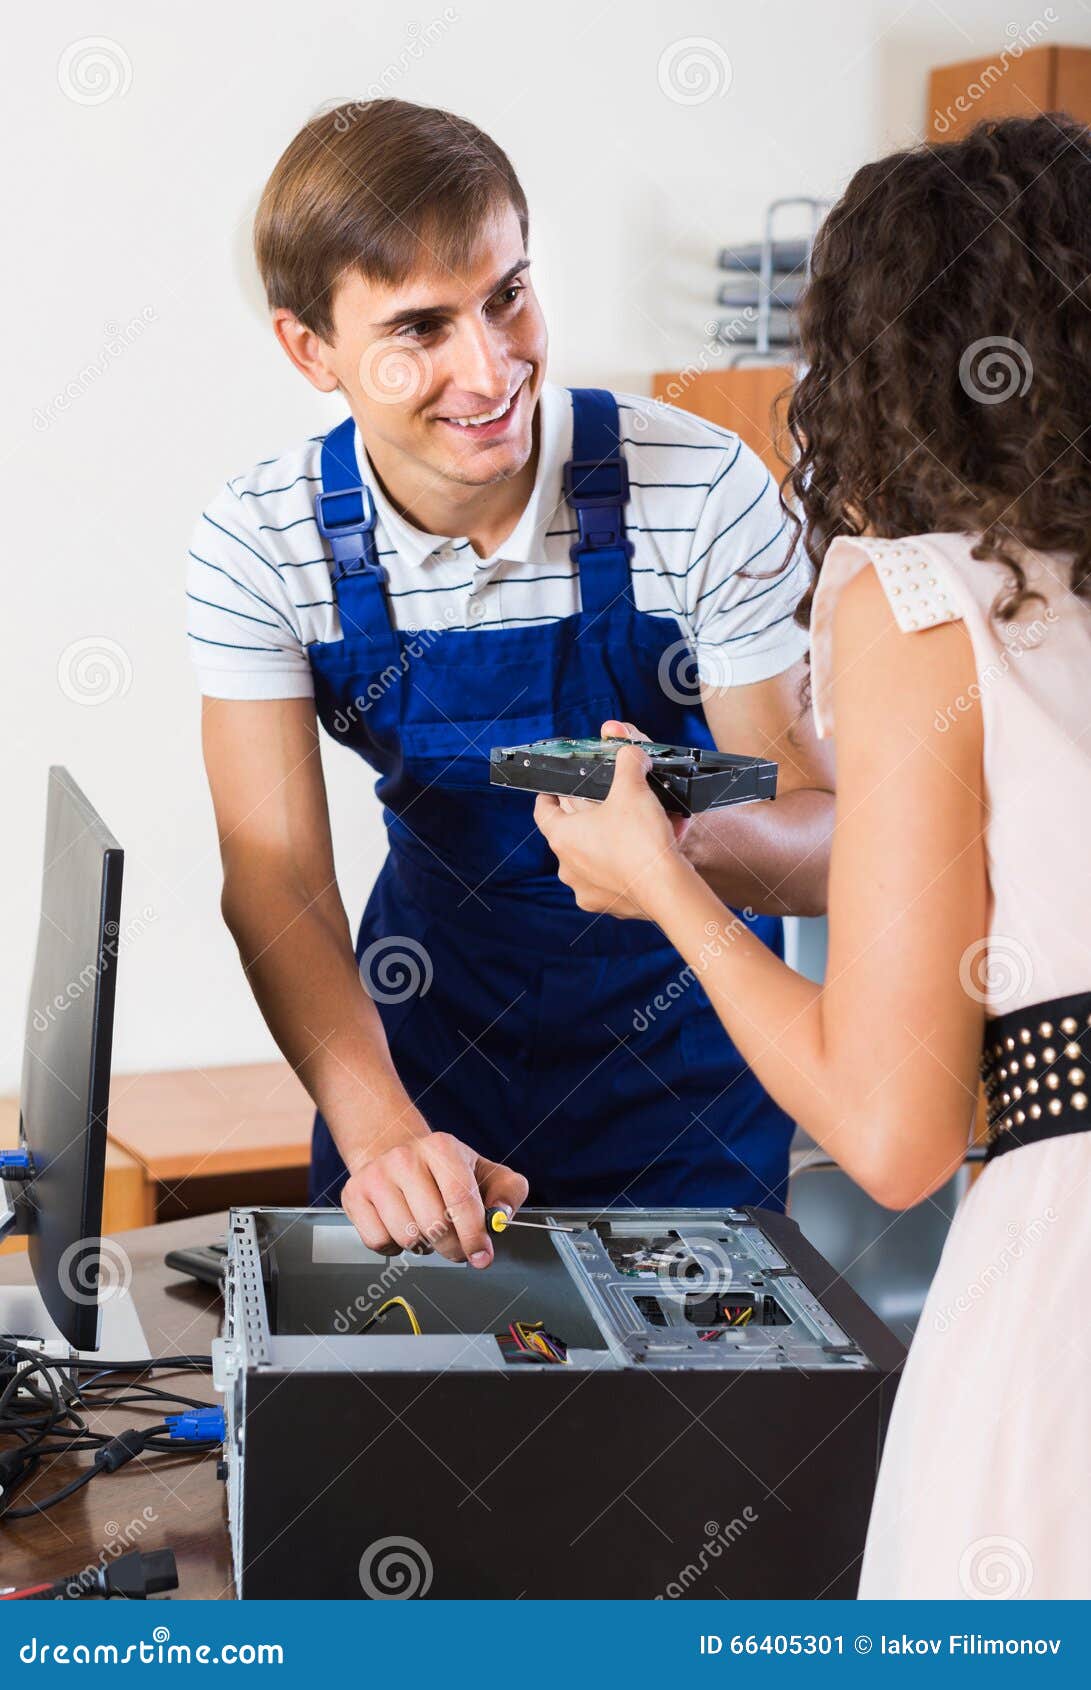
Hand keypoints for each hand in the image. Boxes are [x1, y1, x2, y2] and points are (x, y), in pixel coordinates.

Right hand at [341, 1133, 528, 1268]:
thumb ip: (508, 1191)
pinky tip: (402, 1227)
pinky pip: (379, 1242)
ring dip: (423, 1246)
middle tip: (456, 1246)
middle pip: (434, 1224)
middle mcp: (405, 1158)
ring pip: (407, 1237)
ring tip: (427, 1229)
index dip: (474, 1235)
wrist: (394, 1152)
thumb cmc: (444, 1170)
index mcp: (441, 1148)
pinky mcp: (354, 1195)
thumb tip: (501, 1214)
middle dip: (452, 1246)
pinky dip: (394, 1247)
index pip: (460, 1200)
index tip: (481, 1256)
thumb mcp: (484, 1172)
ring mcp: (375, 1176)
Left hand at [534, 739, 692, 919]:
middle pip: (571, 835)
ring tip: (634, 829)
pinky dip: (626, 865)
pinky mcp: (609, 905)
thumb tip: (630, 752)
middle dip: (588, 818)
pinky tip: (647, 852)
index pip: (542, 811)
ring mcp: (586, 890)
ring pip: (593, 859)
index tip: (552, 790)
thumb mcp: (633, 788)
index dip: (547, 796)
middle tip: (606, 804)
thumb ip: (628, 762)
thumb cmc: (641, 840)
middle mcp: (568, 867)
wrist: (667, 889)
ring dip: (609, 843)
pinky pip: (614, 879)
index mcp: (563, 837)